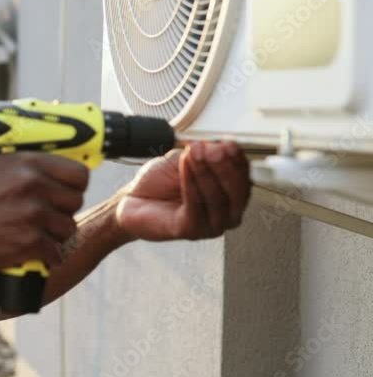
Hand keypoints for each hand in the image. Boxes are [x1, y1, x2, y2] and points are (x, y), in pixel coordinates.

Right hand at [0, 152, 88, 273]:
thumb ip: (26, 167)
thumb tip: (59, 167)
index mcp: (25, 162)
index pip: (78, 172)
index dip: (76, 185)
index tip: (66, 193)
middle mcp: (31, 184)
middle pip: (76, 200)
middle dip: (63, 211)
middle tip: (44, 217)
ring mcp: (31, 214)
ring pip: (68, 228)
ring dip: (54, 236)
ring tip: (31, 235)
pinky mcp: (29, 242)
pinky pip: (55, 252)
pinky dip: (45, 257)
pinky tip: (28, 252)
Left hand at [115, 141, 250, 241]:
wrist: (132, 200)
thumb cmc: (160, 183)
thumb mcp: (183, 160)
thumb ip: (203, 154)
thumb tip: (220, 146)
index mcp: (229, 194)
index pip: (243, 177)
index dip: (238, 160)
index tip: (228, 145)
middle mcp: (226, 213)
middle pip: (236, 192)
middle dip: (224, 167)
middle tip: (212, 150)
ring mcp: (211, 225)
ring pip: (217, 199)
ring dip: (205, 174)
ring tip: (193, 156)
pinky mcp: (191, 231)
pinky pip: (196, 207)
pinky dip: (191, 185)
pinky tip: (184, 169)